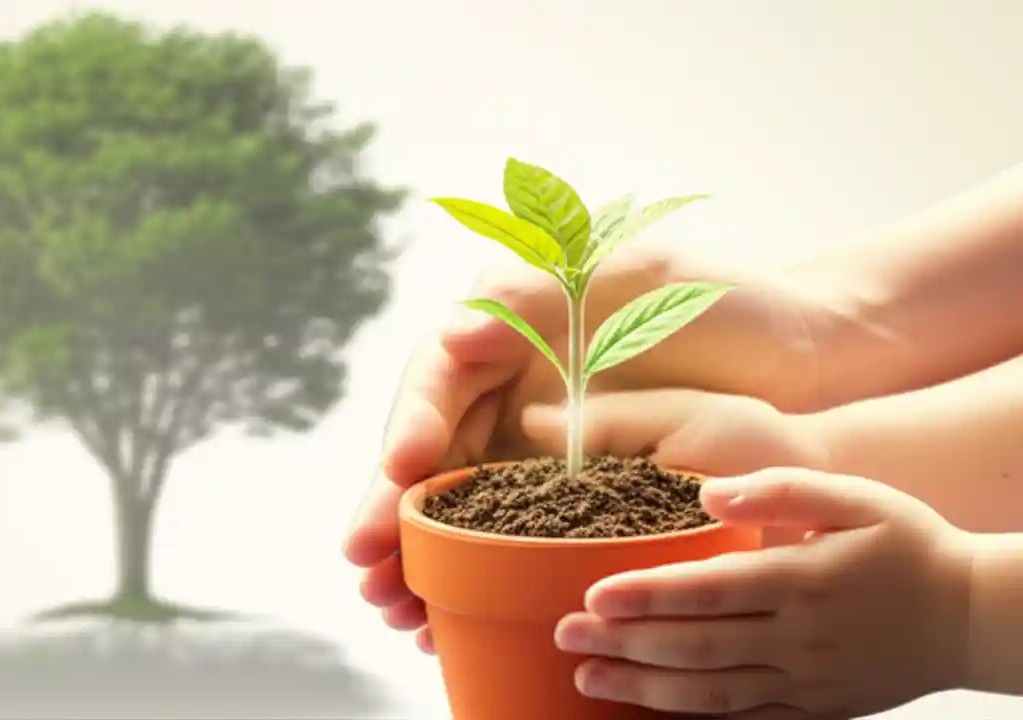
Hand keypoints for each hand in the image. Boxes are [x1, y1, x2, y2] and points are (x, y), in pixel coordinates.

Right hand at [343, 243, 834, 652]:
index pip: (440, 378)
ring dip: (418, 555)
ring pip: (457, 503)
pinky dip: (471, 575)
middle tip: (368, 564)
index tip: (401, 469)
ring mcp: (536, 442)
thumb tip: (455, 336)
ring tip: (392, 607)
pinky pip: (508, 535)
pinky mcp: (570, 491)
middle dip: (393, 510)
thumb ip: (543, 296)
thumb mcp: (636, 273)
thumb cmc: (725, 297)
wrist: (805, 355)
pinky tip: (443, 618)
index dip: (411, 423)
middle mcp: (509, 387)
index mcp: (510, 327)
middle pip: (432, 452)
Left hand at [554, 469, 974, 717]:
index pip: (707, 591)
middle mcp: (798, 636)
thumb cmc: (908, 544)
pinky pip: (747, 717)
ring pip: (712, 692)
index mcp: (801, 579)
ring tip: (588, 680)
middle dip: (623, 645)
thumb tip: (705, 491)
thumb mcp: (854, 498)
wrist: (973, 616)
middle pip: (695, 647)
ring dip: (643, 689)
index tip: (593, 597)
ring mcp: (806, 679)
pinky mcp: (818, 707)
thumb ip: (779, 489)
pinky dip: (696, 717)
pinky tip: (653, 709)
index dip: (646, 596)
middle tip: (564, 637)